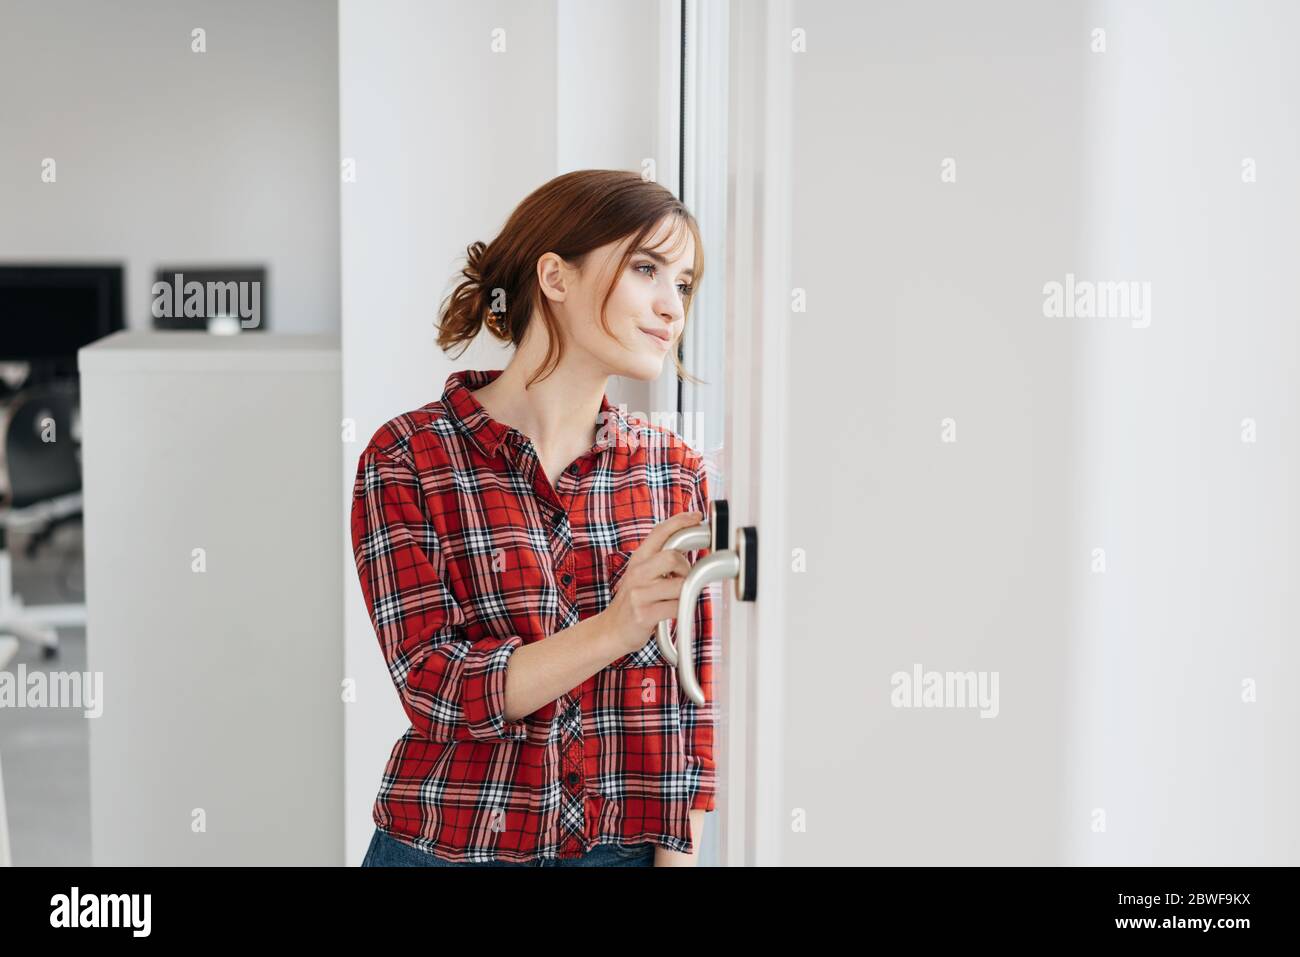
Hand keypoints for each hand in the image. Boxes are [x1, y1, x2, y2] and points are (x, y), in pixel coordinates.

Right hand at [603, 510, 703, 656]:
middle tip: (683, 578)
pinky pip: (676, 607)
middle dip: (686, 568)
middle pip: (673, 556)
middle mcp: (637, 572)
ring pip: (680, 585)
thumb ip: (660, 559)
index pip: (661, 531)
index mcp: (639, 559)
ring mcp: (639, 593)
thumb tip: (687, 546)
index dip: (681, 521)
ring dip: (685, 592)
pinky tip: (672, 611)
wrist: (610, 630)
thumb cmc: (633, 601)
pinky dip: (681, 610)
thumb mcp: (642, 574)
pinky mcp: (644, 613)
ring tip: (675, 597)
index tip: (696, 517)